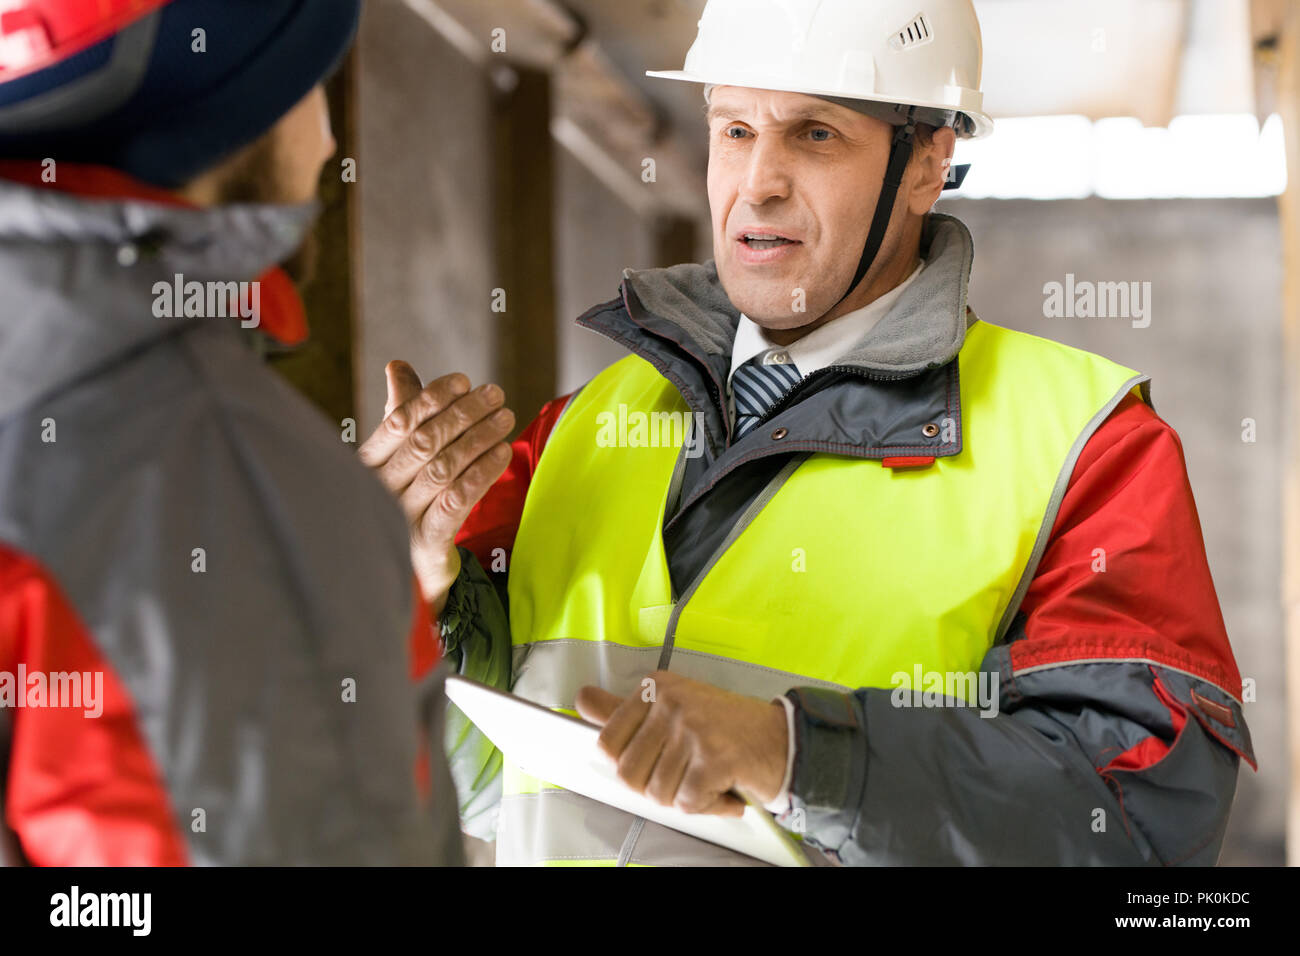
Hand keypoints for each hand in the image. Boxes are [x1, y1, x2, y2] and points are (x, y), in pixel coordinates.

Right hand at [358, 361, 514, 614]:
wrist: (402, 573)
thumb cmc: (400, 503)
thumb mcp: (398, 456)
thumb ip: (400, 412)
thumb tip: (397, 366)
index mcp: (367, 463)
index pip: (400, 421)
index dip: (433, 397)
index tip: (464, 380)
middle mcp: (379, 489)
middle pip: (426, 442)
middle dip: (464, 413)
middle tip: (496, 394)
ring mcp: (400, 518)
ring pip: (444, 469)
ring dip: (479, 439)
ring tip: (505, 418)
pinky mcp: (425, 544)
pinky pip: (457, 501)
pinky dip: (481, 474)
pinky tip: (502, 454)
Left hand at [574, 671, 788, 816]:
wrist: (784, 740)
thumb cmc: (726, 729)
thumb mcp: (672, 710)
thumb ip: (623, 710)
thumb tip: (581, 700)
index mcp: (655, 688)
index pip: (607, 743)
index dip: (629, 766)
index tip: (655, 762)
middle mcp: (671, 702)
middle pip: (629, 774)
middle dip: (657, 787)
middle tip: (686, 775)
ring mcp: (692, 727)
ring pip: (658, 793)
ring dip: (686, 798)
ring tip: (709, 778)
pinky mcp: (713, 757)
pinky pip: (688, 802)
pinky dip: (709, 806)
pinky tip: (725, 788)